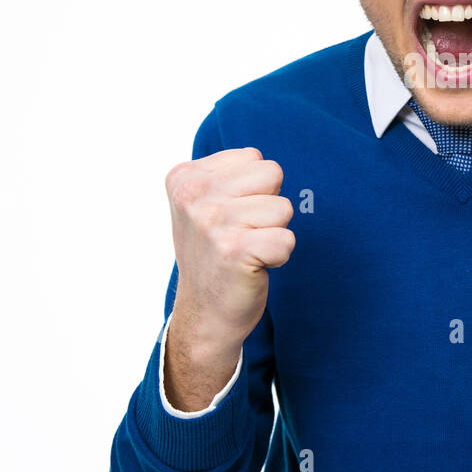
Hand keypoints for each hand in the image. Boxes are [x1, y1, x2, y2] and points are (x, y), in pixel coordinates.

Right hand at [164, 147, 294, 353]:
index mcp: (184, 177)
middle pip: (272, 174)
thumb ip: (231, 174)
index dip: (254, 190)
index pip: (254, 158)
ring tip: (247, 249)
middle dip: (268, 205)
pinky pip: (287, 239)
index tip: (230, 217)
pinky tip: (254, 266)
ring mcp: (211, 222)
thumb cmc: (215, 252)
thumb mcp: (205, 203)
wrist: (205, 313)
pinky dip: (279, 256)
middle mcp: (192, 196)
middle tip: (243, 233)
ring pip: (284, 207)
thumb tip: (268, 167)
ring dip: (274, 232)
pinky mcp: (234, 251)